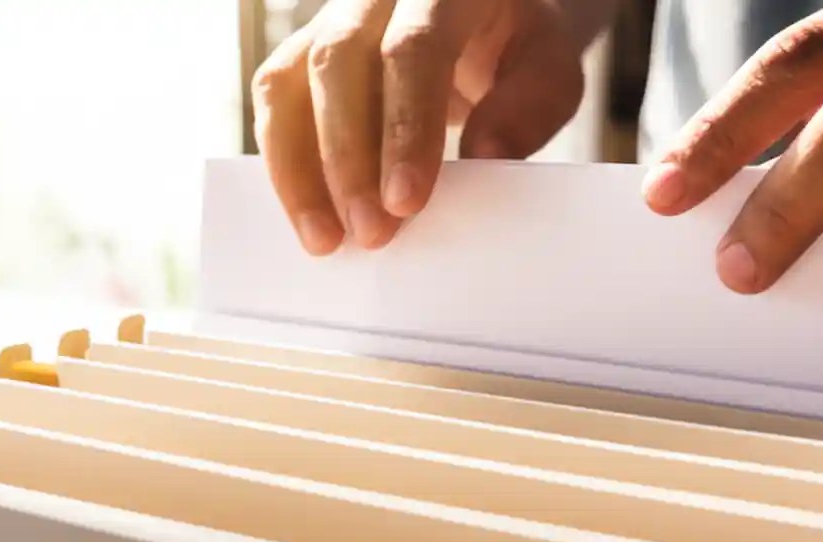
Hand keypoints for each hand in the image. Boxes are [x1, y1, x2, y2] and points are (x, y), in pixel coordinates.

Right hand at [251, 0, 585, 254]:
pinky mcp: (301, 53)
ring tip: (325, 239)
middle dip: (348, 158)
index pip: (414, 47)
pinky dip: (284, 164)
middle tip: (370, 233)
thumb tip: (484, 156)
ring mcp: (329, 18)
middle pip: (339, 62)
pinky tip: (309, 215)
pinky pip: (275, 103)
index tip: (406, 201)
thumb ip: (527, 105)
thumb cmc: (515, 43)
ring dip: (299, 169)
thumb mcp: (547, 67)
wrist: (484, 11)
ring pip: (288, 82)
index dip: (405, 127)